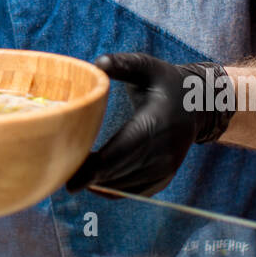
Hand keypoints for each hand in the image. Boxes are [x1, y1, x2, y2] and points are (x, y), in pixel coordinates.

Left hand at [66, 53, 234, 195]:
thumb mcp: (147, 67)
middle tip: (57, 171)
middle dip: (86, 176)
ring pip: (122, 186)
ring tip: (70, 172)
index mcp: (156, 123)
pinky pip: (130, 193)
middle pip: (117, 173)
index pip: (122, 151)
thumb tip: (98, 64)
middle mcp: (163, 152)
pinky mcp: (161, 180)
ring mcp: (164, 169)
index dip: (95, 168)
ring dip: (95, 184)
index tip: (70, 177)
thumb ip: (124, 63)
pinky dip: (108, 190)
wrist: (198, 106)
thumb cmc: (165, 82)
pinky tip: (90, 181)